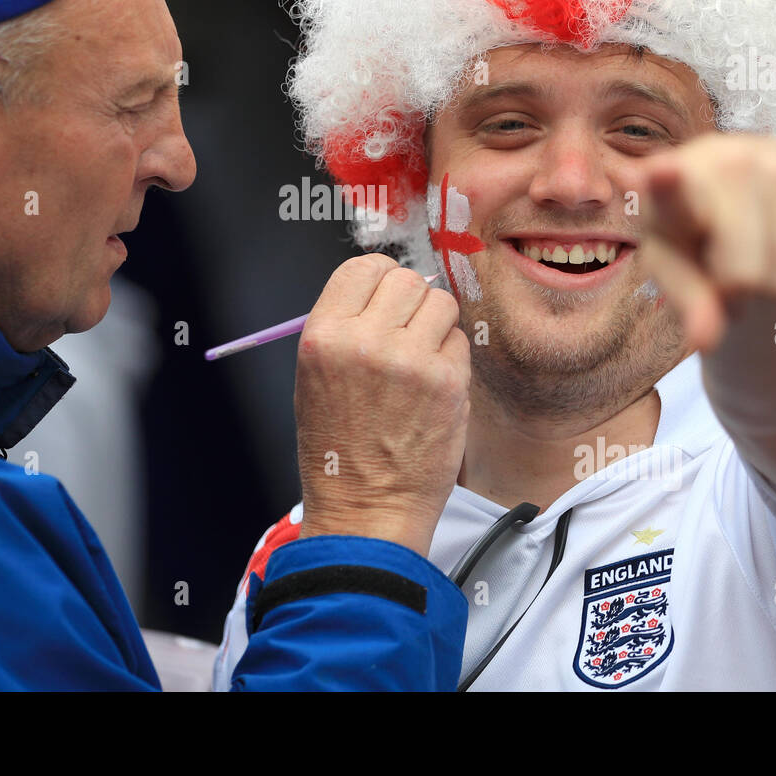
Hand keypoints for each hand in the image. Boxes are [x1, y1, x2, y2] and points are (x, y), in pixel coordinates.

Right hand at [295, 254, 470, 556]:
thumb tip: (386, 290)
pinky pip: (460, 342)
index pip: (362, 267)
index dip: (379, 279)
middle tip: (406, 333)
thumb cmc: (339, 450)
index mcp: (324, 336)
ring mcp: (411, 360)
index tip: (386, 297)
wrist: (366, 509)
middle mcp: (365, 341)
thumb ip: (347, 328)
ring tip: (419, 361)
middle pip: (406, 280)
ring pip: (441, 304)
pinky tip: (433, 388)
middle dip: (410, 302)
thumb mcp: (315, 378)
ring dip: (435, 326)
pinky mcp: (449, 382)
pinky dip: (451, 358)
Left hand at [635, 133, 775, 352]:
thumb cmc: (691, 240)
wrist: (740, 200)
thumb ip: (690, 304)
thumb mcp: (677, 271)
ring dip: (771, 283)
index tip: (658, 173)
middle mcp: (724, 160)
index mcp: (668, 182)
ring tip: (751, 253)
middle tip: (723, 269)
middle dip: (737, 289)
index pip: (669, 188)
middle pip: (746, 276)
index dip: (665, 182)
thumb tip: (706, 343)